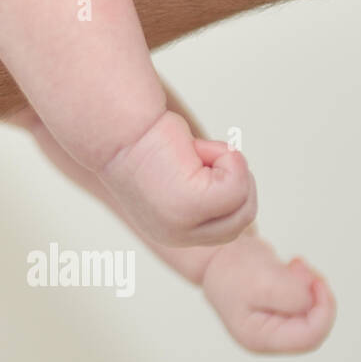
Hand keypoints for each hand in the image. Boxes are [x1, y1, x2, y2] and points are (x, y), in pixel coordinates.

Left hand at [97, 111, 257, 247]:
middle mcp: (175, 236)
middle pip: (241, 220)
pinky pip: (237, 185)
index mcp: (170, 233)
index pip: (226, 229)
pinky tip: (195, 148)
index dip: (226, 191)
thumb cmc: (146, 139)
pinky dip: (227, 157)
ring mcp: (182, 226)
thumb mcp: (177, 177)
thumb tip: (238, 195)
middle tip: (201, 155)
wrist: (117, 125)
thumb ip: (202, 196)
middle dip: (234, 181)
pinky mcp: (190, 205)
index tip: (199, 164)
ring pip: (243, 203)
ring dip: (228, 166)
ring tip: (193, 152)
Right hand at [201, 234, 335, 352]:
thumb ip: (292, 294)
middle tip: (301, 266)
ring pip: (312, 314)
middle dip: (316, 297)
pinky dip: (307, 284)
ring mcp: (273, 327)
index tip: (318, 282)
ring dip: (311, 287)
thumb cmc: (231, 267)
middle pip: (313, 327)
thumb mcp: (262, 278)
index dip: (323, 311)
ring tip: (294, 263)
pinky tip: (293, 267)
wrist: (216, 252)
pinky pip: (307, 304)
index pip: (309, 337)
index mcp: (260, 338)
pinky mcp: (279, 313)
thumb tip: (314, 301)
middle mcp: (268, 338)